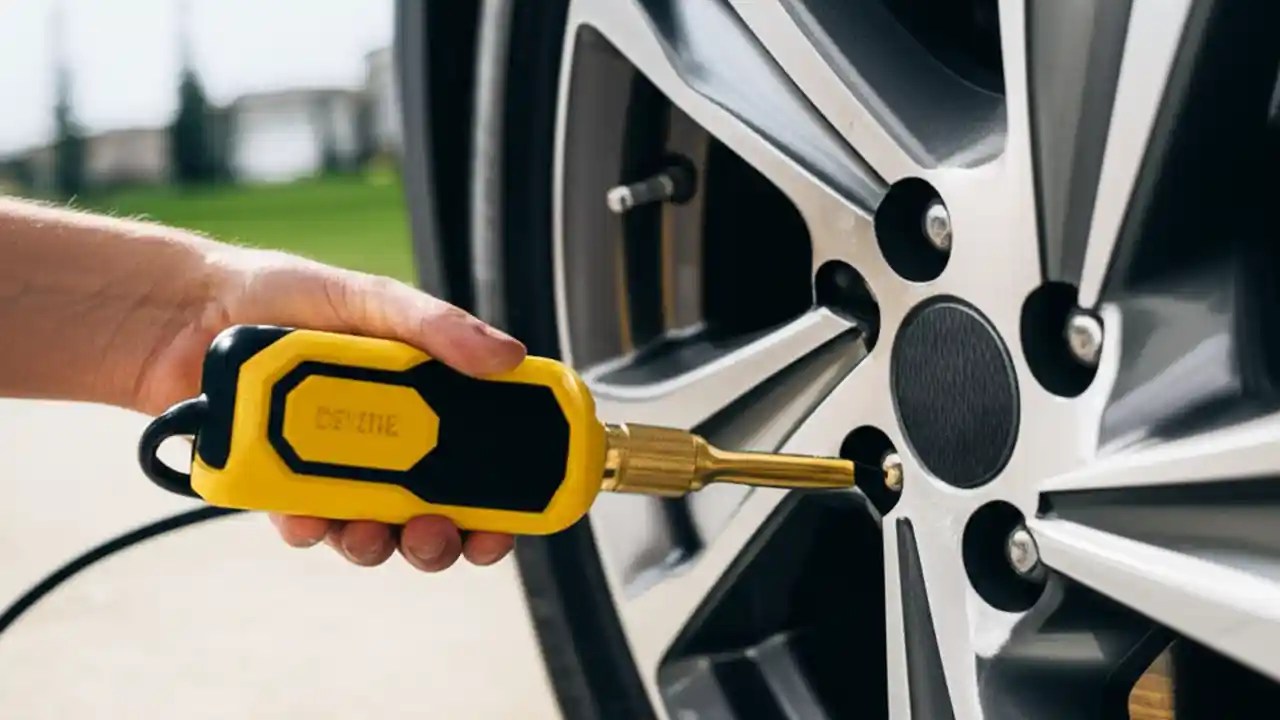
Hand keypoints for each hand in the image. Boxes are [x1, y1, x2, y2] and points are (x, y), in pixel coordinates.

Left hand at [137, 248, 526, 571]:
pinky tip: (301, 513)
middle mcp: (381, 442)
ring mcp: (330, 469)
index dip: (497, 504)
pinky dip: (309, 528)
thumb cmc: (283, 293)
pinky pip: (304, 526)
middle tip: (434, 534)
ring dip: (377, 545)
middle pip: (430, 514)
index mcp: (419, 400)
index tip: (504, 526)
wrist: (183, 311)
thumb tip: (508, 358)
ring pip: (370, 532)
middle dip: (439, 540)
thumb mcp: (369, 300)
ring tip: (366, 532)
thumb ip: (436, 327)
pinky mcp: (279, 487)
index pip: (474, 462)